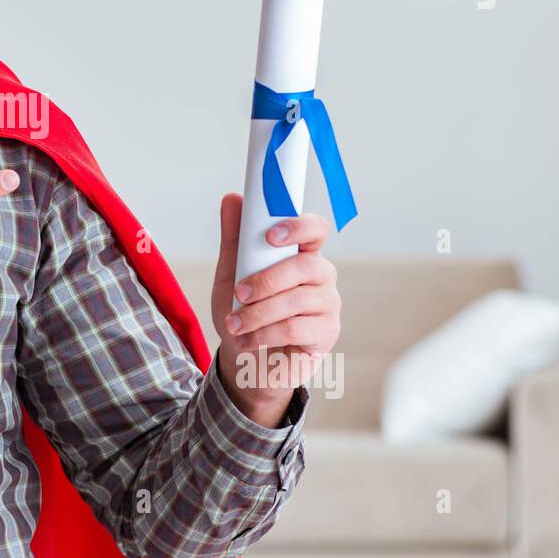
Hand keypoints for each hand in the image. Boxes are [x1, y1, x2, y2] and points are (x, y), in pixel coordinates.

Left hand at [210, 192, 339, 418]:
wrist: (246, 359)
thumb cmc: (244, 312)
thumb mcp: (231, 275)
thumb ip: (235, 240)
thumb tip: (232, 198)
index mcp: (300, 254)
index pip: (315, 229)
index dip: (298, 227)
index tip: (271, 236)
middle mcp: (320, 275)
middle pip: (305, 266)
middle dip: (267, 280)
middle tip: (239, 292)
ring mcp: (327, 304)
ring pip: (297, 300)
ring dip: (258, 313)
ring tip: (234, 324)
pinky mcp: (326, 333)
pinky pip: (296, 329)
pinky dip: (264, 334)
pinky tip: (247, 341)